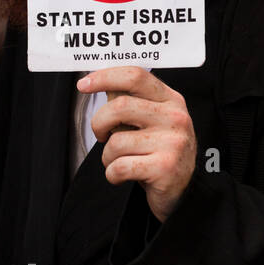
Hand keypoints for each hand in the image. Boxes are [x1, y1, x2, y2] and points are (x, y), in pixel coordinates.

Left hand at [81, 66, 196, 222]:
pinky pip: (119, 167)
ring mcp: (173, 143)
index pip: (135, 76)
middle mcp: (176, 117)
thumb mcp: (148, 119)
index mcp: (170, 100)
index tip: (83, 85)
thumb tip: (96, 80)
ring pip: (116, 142)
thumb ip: (127, 100)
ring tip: (120, 160)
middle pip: (119, 107)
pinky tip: (122, 176)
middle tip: (102, 135)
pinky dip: (112, 174)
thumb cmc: (157, 149)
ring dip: (107, 156)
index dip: (105, 77)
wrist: (180, 188)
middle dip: (99, 124)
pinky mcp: (165, 168)